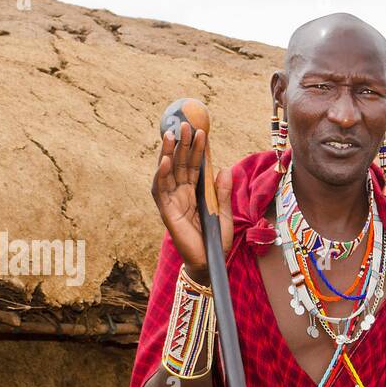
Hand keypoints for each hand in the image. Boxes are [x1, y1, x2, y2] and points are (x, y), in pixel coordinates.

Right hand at [150, 122, 233, 281]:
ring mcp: (173, 201)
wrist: (210, 262)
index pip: (195, 165)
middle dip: (183, 144)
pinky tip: (165, 160)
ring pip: (168, 172)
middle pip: (181, 164)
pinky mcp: (166, 211)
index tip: (201, 131)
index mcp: (196, 192)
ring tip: (173, 135)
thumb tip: (224, 169)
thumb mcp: (223, 213)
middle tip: (185, 124)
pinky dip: (162, 175)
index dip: (197, 149)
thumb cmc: (217, 241)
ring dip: (170, 153)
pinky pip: (161, 190)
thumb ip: (223, 193)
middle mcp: (182, 193)